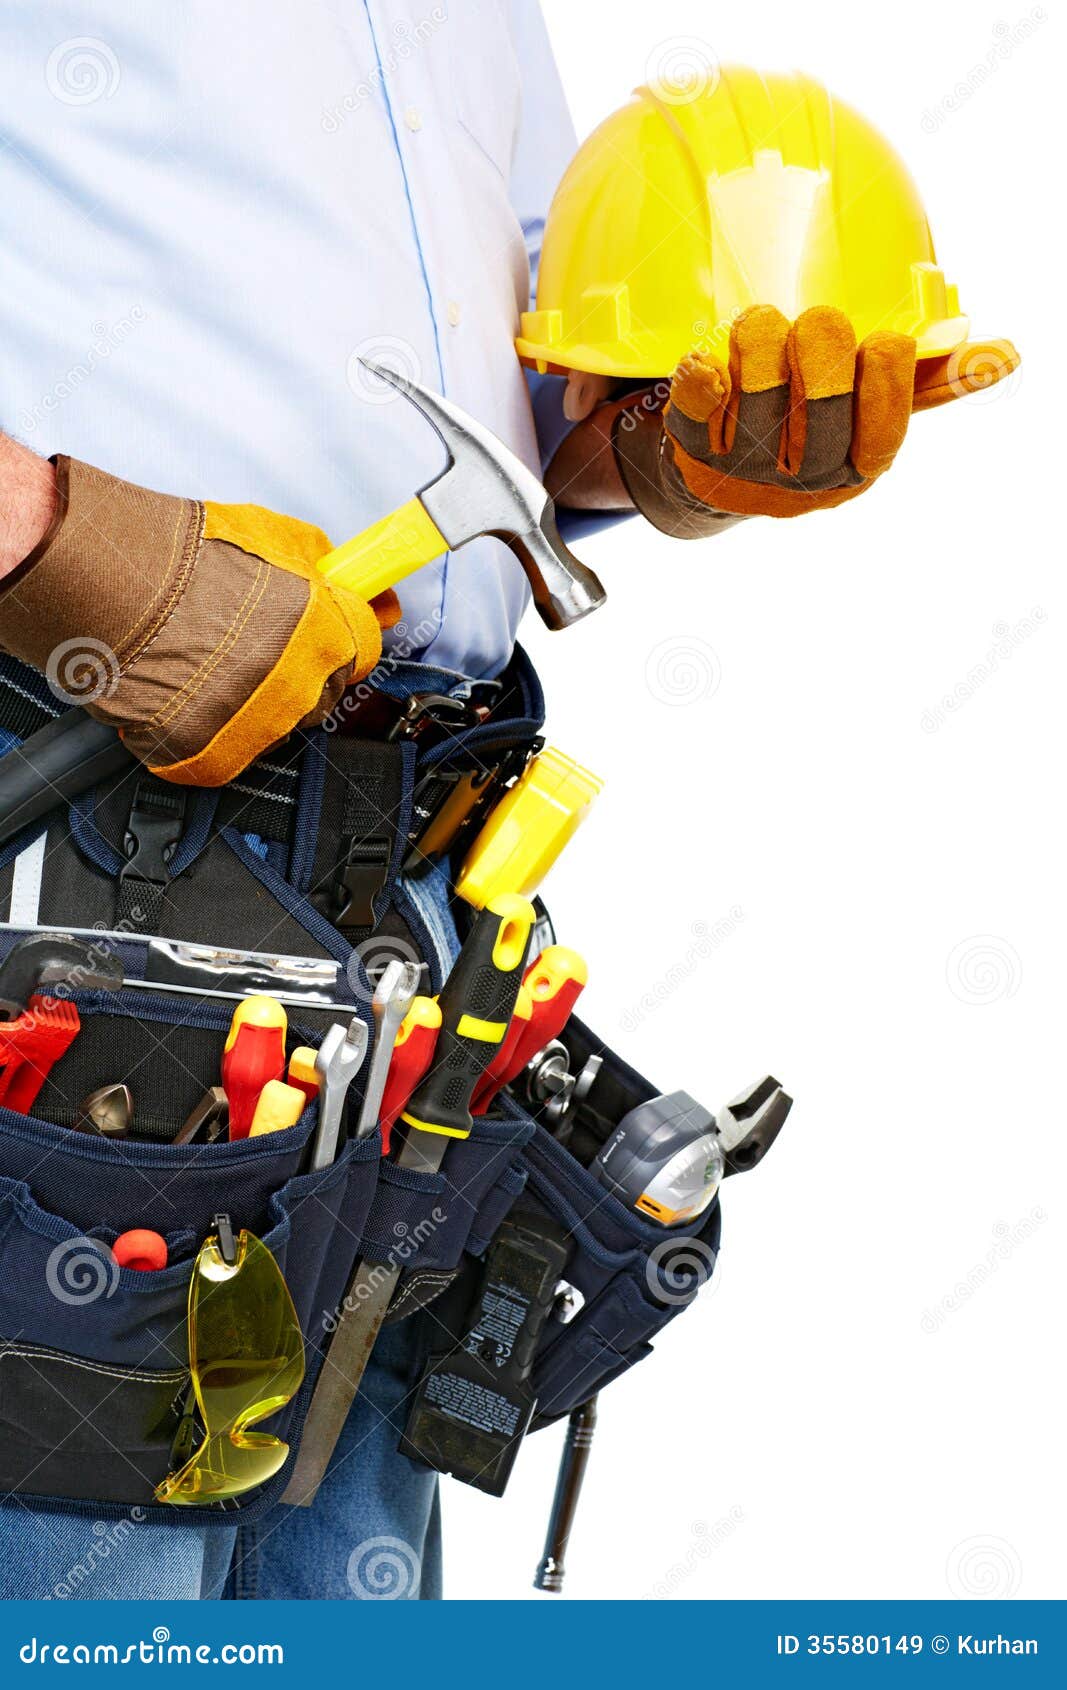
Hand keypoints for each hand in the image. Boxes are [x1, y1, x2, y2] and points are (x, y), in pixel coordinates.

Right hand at [0, 456, 396, 785]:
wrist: (106, 585)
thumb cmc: (178, 556)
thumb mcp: (272, 535)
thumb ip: (323, 565)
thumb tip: (354, 582)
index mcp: (324, 634)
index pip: (365, 649)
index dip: (343, 635)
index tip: (330, 631)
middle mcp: (298, 688)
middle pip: (322, 692)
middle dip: (298, 670)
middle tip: (252, 642)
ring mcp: (256, 728)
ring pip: (275, 726)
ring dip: (252, 701)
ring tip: (208, 662)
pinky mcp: (210, 757)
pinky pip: (223, 753)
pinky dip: (208, 731)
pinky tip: (186, 694)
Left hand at [612, 306, 1018, 530]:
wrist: (715, 478)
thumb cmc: (805, 429)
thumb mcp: (870, 412)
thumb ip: (930, 383)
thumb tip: (1005, 357)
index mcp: (858, 465)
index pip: (889, 402)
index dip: (882, 360)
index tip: (875, 345)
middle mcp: (804, 479)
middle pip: (824, 382)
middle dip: (819, 335)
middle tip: (812, 330)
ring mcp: (745, 468)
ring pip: (759, 370)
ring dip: (761, 334)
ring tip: (762, 340)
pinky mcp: (691, 451)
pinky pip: (694, 396)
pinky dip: (702, 368)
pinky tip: (710, 365)